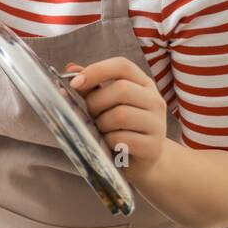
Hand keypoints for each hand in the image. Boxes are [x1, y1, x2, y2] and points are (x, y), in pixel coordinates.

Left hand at [66, 57, 168, 176]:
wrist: (143, 162)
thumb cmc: (120, 128)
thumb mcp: (106, 104)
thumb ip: (91, 87)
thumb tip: (70, 69)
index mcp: (143, 84)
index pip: (122, 66)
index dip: (96, 70)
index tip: (74, 83)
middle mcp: (154, 100)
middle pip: (121, 89)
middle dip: (96, 103)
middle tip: (91, 115)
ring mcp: (157, 124)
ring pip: (120, 115)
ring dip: (101, 124)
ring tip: (101, 131)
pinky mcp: (153, 146)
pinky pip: (122, 139)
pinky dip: (108, 141)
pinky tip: (110, 144)